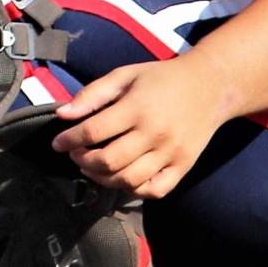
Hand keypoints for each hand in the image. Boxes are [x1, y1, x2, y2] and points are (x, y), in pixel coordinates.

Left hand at [50, 52, 235, 198]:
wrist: (210, 86)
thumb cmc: (161, 78)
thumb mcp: (125, 75)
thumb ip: (92, 94)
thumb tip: (62, 115)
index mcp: (138, 107)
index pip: (94, 131)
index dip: (69, 140)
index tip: (57, 143)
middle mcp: (155, 133)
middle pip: (109, 161)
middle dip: (83, 160)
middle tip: (75, 154)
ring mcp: (171, 153)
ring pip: (128, 180)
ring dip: (101, 178)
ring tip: (91, 166)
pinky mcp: (183, 167)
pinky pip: (154, 191)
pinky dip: (132, 190)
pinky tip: (120, 177)